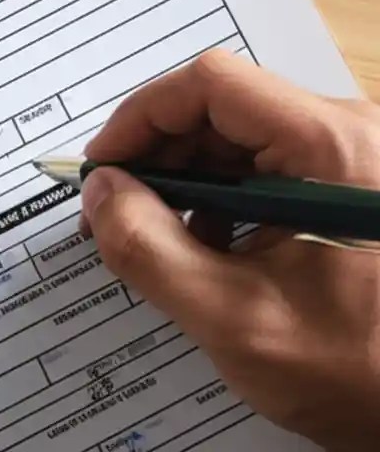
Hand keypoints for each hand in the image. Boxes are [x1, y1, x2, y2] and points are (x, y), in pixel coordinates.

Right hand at [82, 50, 379, 451]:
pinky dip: (224, 194)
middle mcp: (353, 134)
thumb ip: (147, 248)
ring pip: (243, 135)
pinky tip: (210, 245)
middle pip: (224, 106)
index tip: (102, 169)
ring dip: (188, 178)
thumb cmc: (357, 369)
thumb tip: (100, 191)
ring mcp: (358, 157)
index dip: (140, 118)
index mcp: (333, 148)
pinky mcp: (354, 184)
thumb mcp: (231, 317)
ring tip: (160, 237)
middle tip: (116, 210)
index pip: (211, 84)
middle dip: (157, 154)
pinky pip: (272, 163)